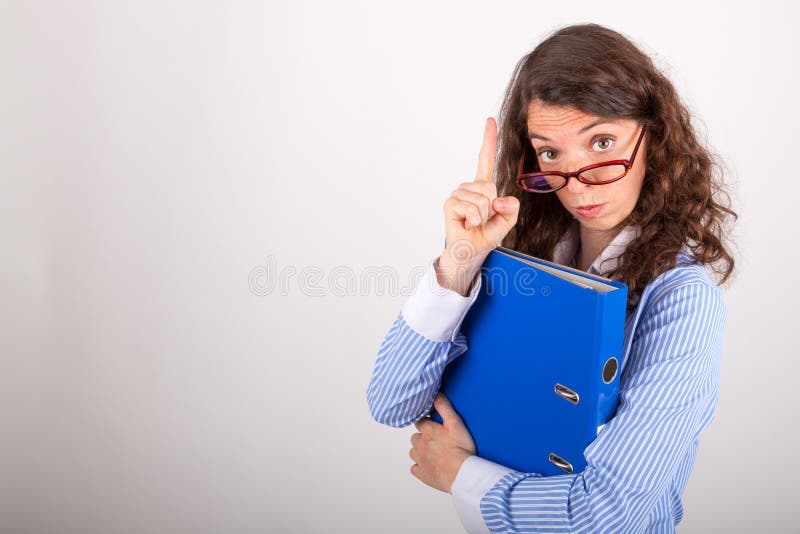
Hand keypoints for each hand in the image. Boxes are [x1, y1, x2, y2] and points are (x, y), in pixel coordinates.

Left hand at [409, 392, 476, 493]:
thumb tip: (436, 394)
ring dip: (420, 451)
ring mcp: (419, 460)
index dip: (427, 423)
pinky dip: (420, 466)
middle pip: (416, 437)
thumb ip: (444, 407)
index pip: (420, 421)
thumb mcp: (456, 423)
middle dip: (423, 437)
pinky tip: (430, 466)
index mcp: (427, 431)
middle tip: (437, 440)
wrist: (462, 475)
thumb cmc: (461, 449)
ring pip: (414, 452)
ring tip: (434, 453)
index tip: (434, 426)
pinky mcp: (422, 474)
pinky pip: (415, 468)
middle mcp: (419, 444)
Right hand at [439, 117, 520, 294]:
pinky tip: (467, 224)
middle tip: (483, 219)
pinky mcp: (450, 204)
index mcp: (483, 186)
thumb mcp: (506, 221)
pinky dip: (475, 220)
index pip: (485, 159)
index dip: (488, 139)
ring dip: (483, 216)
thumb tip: (500, 201)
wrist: (470, 252)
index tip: (490, 120)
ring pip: (482, 199)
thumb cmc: (485, 235)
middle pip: (490, 187)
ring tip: (474, 223)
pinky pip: (472, 208)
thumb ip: (512, 209)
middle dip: (492, 208)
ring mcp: (458, 194)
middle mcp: (469, 187)